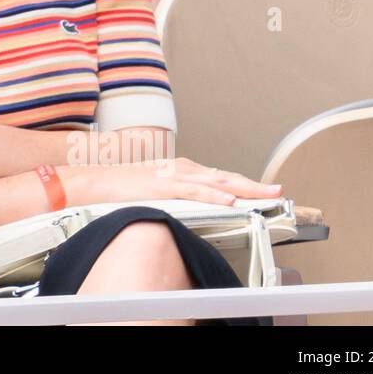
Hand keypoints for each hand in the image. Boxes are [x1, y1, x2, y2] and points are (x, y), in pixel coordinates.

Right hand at [63, 157, 281, 207]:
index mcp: (180, 169)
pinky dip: (214, 195)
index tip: (265, 190)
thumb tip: (194, 204)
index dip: (245, 184)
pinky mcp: (163, 186)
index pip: (220, 177)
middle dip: (254, 185)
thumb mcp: (154, 188)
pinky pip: (194, 192)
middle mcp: (181, 169)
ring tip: (266, 194)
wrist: (93, 181)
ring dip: (244, 188)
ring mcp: (173, 176)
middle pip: (226, 177)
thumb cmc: (119, 187)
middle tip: (278, 191)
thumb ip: (176, 194)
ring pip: (217, 182)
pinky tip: (230, 200)